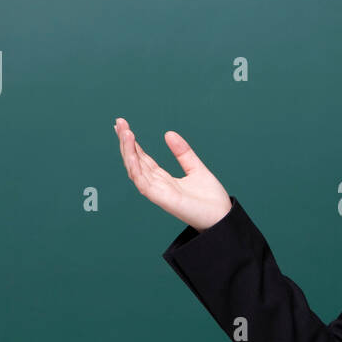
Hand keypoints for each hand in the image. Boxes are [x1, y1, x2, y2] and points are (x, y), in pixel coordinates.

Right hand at [114, 117, 231, 230]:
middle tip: (119, 123)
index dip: (132, 143)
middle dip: (125, 143)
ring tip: (125, 132)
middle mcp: (157, 186)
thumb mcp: (196, 168)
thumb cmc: (211, 200)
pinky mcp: (162, 199)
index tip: (124, 126)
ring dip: (128, 151)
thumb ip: (183, 153)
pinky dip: (135, 168)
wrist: (223, 218)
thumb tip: (169, 133)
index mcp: (164, 179)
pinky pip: (143, 183)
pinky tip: (132, 153)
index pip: (142, 159)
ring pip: (135, 170)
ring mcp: (158, 193)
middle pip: (135, 162)